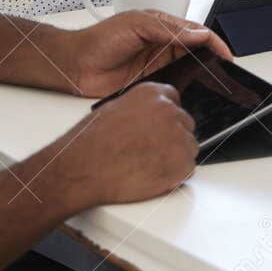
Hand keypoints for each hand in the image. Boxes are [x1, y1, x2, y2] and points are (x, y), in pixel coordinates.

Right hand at [65, 82, 198, 204]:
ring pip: (188, 147)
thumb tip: (148, 119)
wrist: (82, 169)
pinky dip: (174, 176)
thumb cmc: (90, 144)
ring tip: (147, 166)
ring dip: (174, 158)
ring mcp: (177, 135)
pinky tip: (152, 176)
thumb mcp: (114, 110)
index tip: (161, 130)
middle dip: (172, 139)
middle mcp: (168, 110)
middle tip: (150, 153)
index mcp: (152, 93)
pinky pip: (187, 169)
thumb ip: (139, 110)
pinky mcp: (182, 162)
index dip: (167, 120)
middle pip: (185, 125)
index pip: (175, 101)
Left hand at [66, 8, 232, 98]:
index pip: (195, 32)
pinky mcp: (150, 84)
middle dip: (211, 59)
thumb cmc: (100, 38)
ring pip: (187, 69)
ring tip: (214, 84)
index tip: (226, 54)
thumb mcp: (136, 24)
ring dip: (199, 75)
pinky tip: (191, 94)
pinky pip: (174, 86)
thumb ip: (168, 30)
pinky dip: (184, 89)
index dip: (213, 41)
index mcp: (162, 26)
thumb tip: (198, 34)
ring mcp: (157, 66)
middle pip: (195, 51)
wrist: (75, 65)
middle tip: (225, 71)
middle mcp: (162, 45)